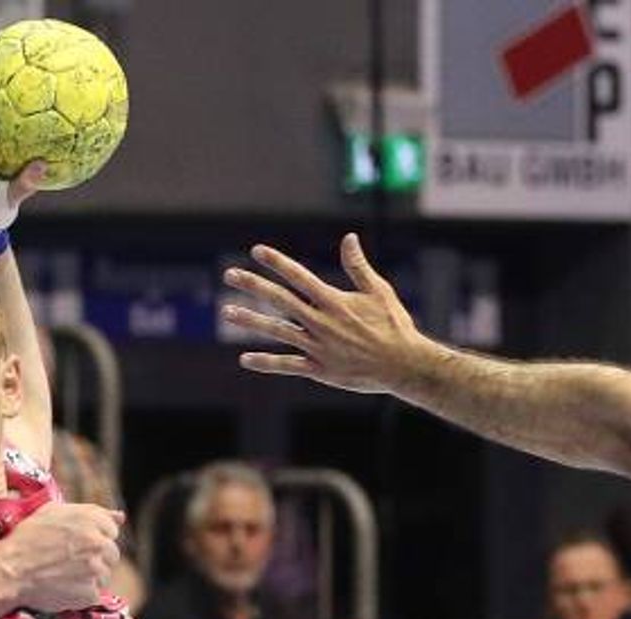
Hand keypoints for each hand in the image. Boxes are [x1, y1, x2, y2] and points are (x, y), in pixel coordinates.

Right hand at [0, 502, 122, 614]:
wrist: (10, 570)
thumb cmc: (26, 539)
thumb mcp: (53, 513)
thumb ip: (90, 512)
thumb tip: (120, 516)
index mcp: (90, 519)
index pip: (111, 529)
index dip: (95, 537)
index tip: (78, 544)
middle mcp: (97, 542)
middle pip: (112, 553)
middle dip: (96, 557)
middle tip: (70, 562)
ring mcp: (96, 569)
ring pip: (105, 575)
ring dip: (90, 577)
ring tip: (64, 575)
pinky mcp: (90, 592)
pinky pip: (95, 594)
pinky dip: (82, 594)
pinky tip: (63, 588)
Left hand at [220, 233, 439, 395]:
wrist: (403, 365)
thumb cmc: (394, 325)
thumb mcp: (379, 291)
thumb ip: (358, 266)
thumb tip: (349, 237)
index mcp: (334, 300)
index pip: (299, 276)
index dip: (277, 262)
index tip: (256, 251)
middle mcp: (321, 321)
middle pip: (280, 299)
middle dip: (253, 285)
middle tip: (229, 274)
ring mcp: (318, 346)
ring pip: (277, 331)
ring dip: (250, 320)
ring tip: (227, 311)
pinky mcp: (319, 369)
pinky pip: (287, 365)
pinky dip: (265, 362)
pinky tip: (245, 359)